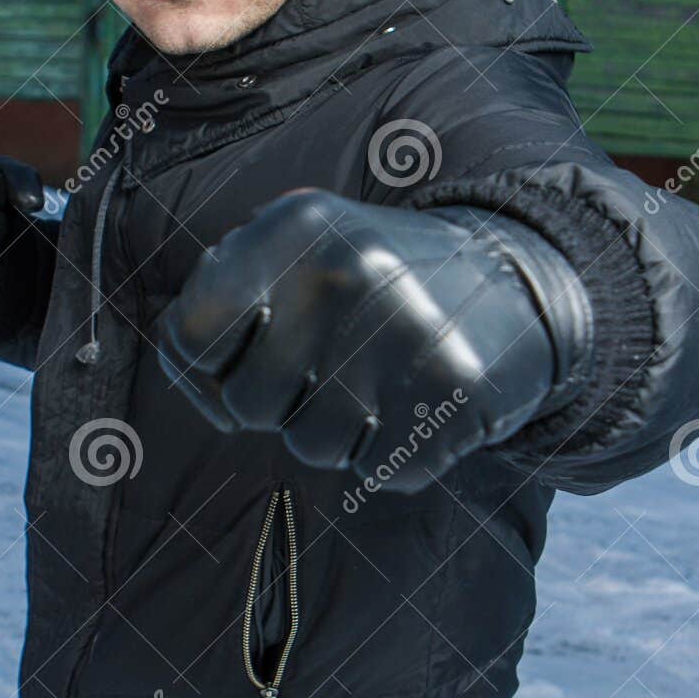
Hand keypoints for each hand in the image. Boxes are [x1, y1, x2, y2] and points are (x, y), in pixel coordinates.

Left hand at [156, 187, 590, 488]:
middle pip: (246, 405)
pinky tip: (412, 404)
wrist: (515, 280)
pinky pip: (375, 471)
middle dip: (274, 403)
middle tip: (322, 369)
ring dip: (333, 432)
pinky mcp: (452, 396)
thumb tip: (184, 359)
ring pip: (311, 446)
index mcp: (298, 226)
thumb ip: (225, 288)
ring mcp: (406, 335)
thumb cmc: (374, 275)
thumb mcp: (300, 242)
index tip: (234, 361)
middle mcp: (349, 274)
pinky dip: (387, 452)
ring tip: (373, 382)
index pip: (191, 336)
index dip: (201, 368)